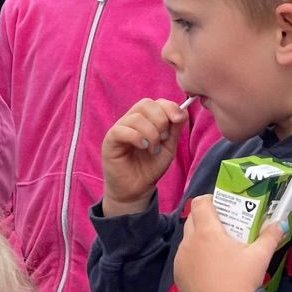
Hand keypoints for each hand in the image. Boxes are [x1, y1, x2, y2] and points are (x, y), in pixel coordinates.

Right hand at [101, 97, 188, 214]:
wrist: (137, 189)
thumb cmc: (150, 167)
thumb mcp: (168, 147)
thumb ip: (174, 129)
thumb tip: (182, 112)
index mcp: (145, 120)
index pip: (156, 102)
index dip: (169, 107)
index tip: (178, 119)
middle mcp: (130, 121)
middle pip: (145, 104)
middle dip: (160, 120)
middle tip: (163, 139)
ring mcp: (119, 129)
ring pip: (136, 117)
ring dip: (151, 133)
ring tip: (153, 149)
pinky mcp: (110, 140)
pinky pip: (122, 130)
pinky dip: (137, 137)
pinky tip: (144, 148)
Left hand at [172, 194, 283, 291]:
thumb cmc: (243, 281)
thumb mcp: (260, 256)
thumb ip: (271, 235)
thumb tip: (280, 222)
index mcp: (207, 232)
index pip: (200, 203)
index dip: (210, 200)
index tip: (222, 206)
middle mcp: (189, 242)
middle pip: (192, 219)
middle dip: (206, 218)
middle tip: (223, 226)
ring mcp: (180, 259)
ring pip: (187, 239)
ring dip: (199, 237)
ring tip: (217, 248)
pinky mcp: (177, 275)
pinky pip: (184, 257)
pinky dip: (194, 256)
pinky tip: (209, 267)